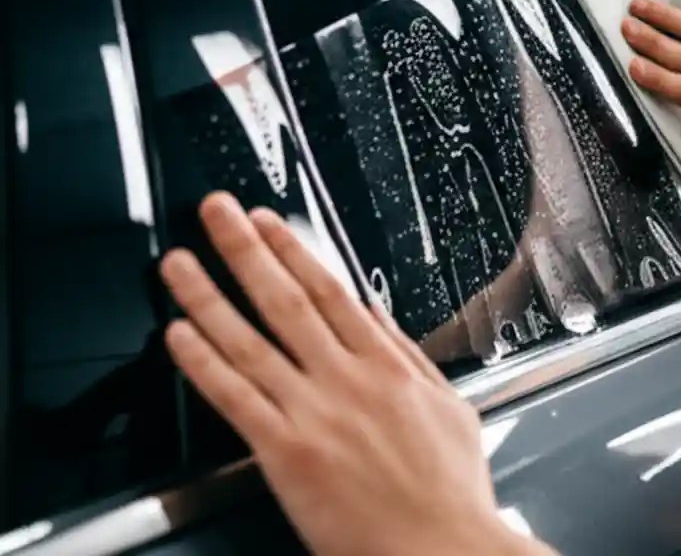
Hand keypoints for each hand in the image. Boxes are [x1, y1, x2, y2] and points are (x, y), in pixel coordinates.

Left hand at [159, 193, 552, 555]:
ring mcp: (313, 413)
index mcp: (386, 367)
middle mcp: (345, 380)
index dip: (294, 250)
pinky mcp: (284, 453)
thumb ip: (409, 356)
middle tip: (215, 211)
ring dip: (208, 296)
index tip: (268, 221)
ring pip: (250, 341)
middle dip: (245, 250)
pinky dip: (204, 364)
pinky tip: (179, 336)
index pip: (331, 291)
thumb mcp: (449, 407)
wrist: (440, 548)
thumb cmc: (449, 491)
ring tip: (178, 262)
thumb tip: (376, 316)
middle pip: (285, 300)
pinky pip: (235, 399)